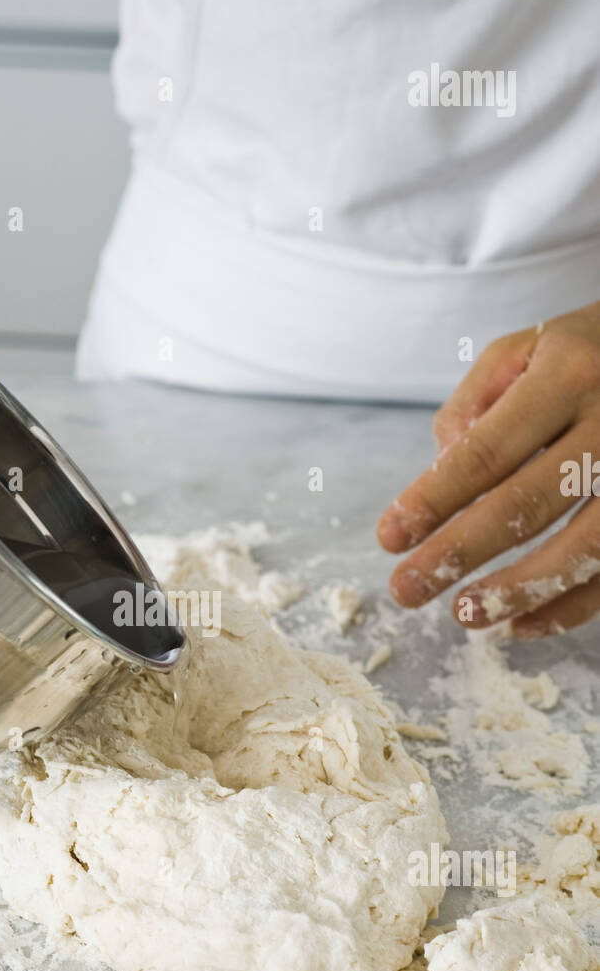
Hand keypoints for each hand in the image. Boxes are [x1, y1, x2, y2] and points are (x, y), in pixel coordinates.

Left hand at [377, 302, 599, 637]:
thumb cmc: (589, 352)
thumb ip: (475, 404)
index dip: (434, 499)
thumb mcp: (528, 347)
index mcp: (569, 374)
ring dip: (520, 590)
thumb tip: (443, 472)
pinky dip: (571, 606)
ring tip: (465, 614)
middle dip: (459, 553)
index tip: (389, 537)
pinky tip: (522, 623)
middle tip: (405, 589)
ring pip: (587, 545)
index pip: (487, 450)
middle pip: (528, 503)